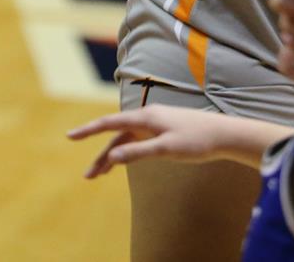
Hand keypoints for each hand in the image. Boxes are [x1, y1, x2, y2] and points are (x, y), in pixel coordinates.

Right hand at [66, 105, 245, 178]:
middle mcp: (147, 118)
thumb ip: (138, 153)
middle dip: (100, 154)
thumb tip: (111, 156)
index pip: (110, 123)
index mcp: (146, 117)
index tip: (70, 136)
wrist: (224, 134)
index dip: (88, 130)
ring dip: (112, 156)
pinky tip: (122, 162)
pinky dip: (126, 152)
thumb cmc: (197, 140)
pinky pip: (138, 142)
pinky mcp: (163, 132)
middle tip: (88, 176)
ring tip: (100, 175)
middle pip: (116, 136)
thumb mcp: (166, 149)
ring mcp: (155, 125)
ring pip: (126, 141)